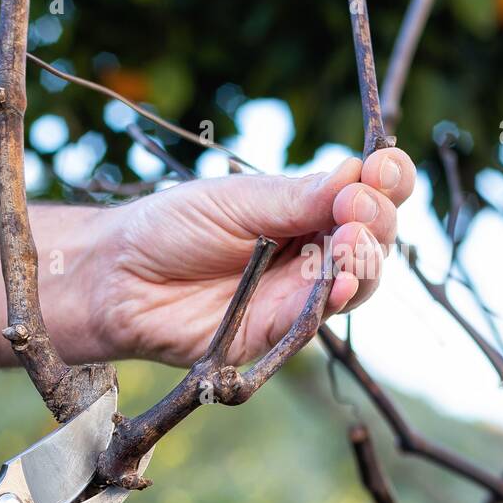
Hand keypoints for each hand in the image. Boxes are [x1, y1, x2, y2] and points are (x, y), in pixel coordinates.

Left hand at [77, 148, 416, 366]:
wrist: (115, 279)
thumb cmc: (167, 230)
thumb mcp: (234, 202)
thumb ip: (295, 197)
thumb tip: (357, 171)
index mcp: (305, 208)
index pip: (367, 193)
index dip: (387, 181)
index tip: (382, 169)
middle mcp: (309, 251)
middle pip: (373, 238)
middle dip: (377, 220)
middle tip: (357, 208)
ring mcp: (294, 294)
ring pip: (356, 281)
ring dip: (363, 260)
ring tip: (349, 241)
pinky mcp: (273, 333)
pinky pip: (314, 319)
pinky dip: (332, 300)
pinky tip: (338, 281)